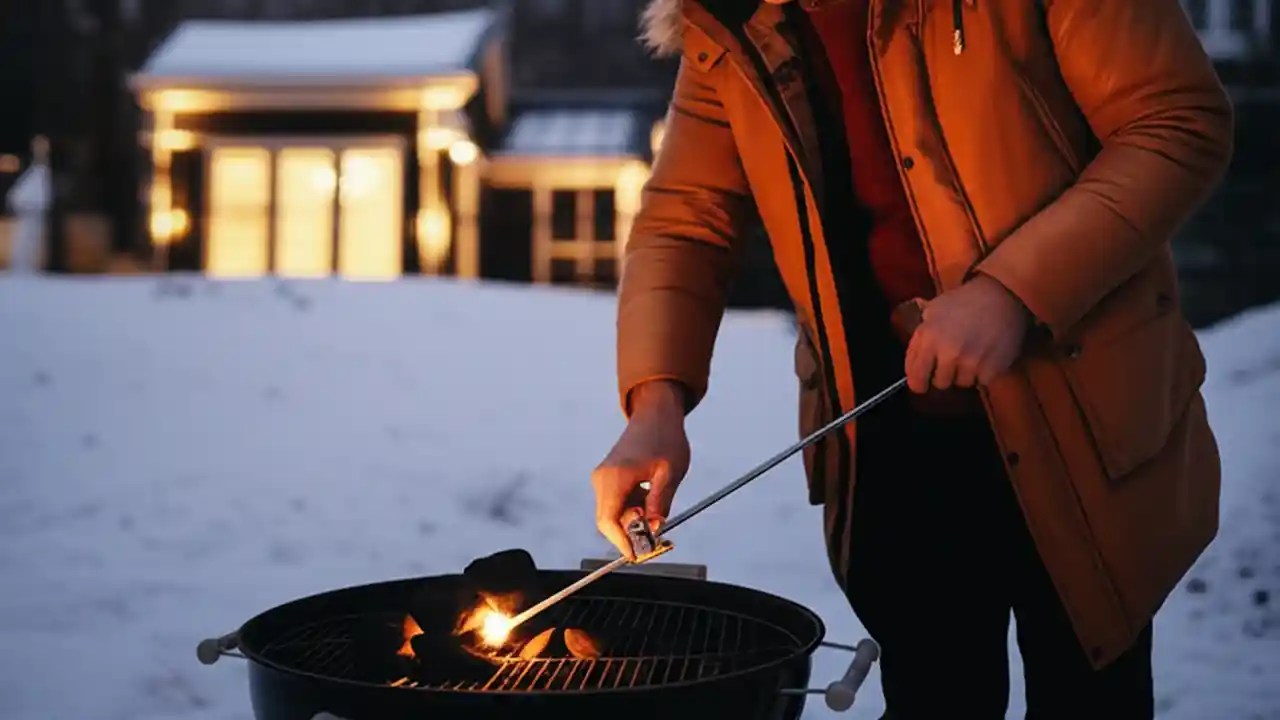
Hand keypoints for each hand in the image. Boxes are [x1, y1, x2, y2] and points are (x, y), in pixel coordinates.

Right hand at [590, 381, 690, 558]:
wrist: (655, 414)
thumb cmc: (665, 438)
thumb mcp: (670, 473)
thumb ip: (660, 502)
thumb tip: (654, 529)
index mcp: (615, 478)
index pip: (608, 521)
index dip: (622, 543)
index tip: (638, 555)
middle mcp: (602, 479)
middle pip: (607, 522)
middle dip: (629, 535)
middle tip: (657, 536)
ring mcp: (602, 478)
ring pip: (612, 514)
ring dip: (633, 521)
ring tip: (658, 507)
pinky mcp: (607, 478)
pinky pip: (615, 503)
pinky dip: (631, 510)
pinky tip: (650, 497)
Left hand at [905, 274, 1030, 393]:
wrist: (1002, 295)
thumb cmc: (964, 301)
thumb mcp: (932, 312)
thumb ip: (919, 339)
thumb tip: (913, 367)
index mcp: (929, 339)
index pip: (916, 379)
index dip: (918, 382)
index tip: (923, 381)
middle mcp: (949, 353)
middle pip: (940, 383)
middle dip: (944, 373)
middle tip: (953, 360)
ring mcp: (972, 363)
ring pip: (962, 383)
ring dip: (965, 373)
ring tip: (972, 354)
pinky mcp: (993, 368)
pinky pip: (982, 381)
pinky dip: (984, 372)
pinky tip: (986, 355)